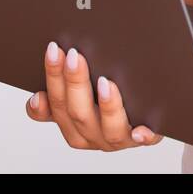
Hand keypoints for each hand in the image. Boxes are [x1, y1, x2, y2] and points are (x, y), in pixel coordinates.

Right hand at [25, 40, 163, 150]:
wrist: (149, 114)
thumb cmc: (113, 97)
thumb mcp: (83, 92)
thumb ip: (64, 87)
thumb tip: (43, 80)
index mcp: (72, 124)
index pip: (55, 105)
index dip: (52, 81)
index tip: (53, 52)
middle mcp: (92, 135)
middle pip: (78, 113)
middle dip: (74, 82)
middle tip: (74, 55)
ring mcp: (118, 139)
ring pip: (109, 129)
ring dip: (106, 107)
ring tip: (105, 82)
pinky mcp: (146, 139)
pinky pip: (144, 141)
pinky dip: (141, 136)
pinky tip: (140, 132)